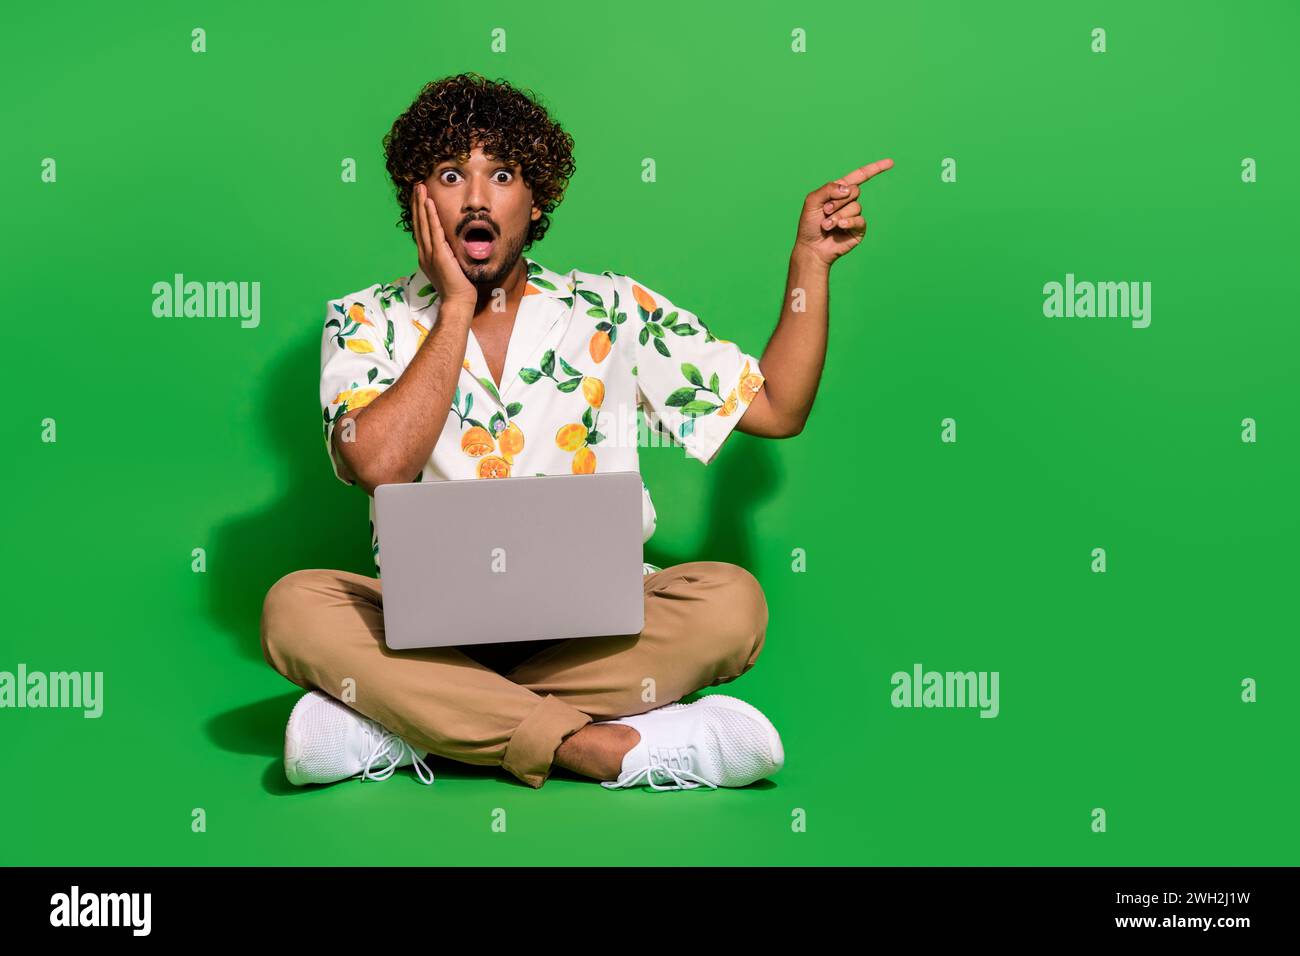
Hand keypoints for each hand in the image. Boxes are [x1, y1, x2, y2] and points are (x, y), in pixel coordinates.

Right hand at [412, 182, 476, 308]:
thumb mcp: (451, 267)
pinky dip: (430, 216)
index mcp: (426, 256)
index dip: (419, 212)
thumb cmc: (458, 288)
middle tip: (416, 185)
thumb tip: (453, 246)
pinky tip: (429, 203)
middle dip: (417, 203)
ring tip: (420, 187)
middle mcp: (425, 253)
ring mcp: (430, 253)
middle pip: (418, 223)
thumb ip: (448, 255)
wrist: (458, 302)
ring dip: (421, 204)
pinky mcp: (439, 255)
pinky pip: (434, 231)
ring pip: (423, 223)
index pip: (421, 229)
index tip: (419, 197)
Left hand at [793, 158, 893, 267]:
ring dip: (838, 215)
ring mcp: (855, 215)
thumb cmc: (809, 224)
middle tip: (826, 211)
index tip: (891, 162)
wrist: (811, 247)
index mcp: (838, 191)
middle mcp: (848, 202)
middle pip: (855, 190)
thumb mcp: (812, 201)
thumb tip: (848, 189)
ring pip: (856, 206)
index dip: (875, 169)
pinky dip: (848, 222)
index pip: (859, 176)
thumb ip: (828, 189)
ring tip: (827, 224)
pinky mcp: (859, 229)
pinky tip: (839, 227)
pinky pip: (860, 220)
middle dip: (838, 201)